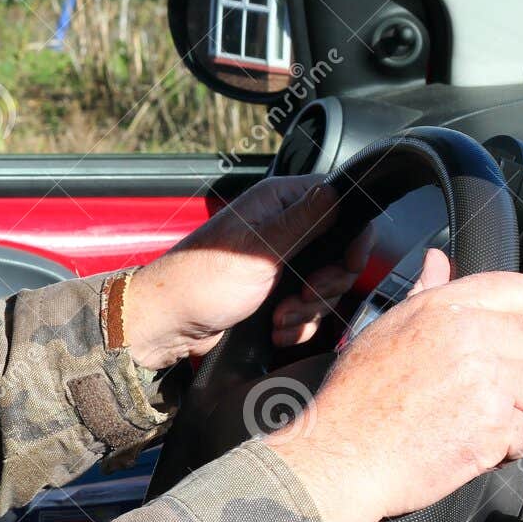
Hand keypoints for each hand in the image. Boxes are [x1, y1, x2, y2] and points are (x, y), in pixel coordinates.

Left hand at [123, 175, 367, 370]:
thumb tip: (337, 190)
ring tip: (279, 317)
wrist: (170, 325)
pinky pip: (309, 311)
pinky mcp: (275, 294)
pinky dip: (297, 326)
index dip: (352, 238)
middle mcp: (282, 228)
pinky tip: (276, 331)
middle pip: (340, 253)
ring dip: (308, 311)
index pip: (341, 206)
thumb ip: (303, 222)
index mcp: (278, 204)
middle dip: (326, 284)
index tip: (346, 263)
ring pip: (326, 287)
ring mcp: (279, 263)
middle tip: (303, 296)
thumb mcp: (258, 249)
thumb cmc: (201, 282)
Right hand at [264, 254, 522, 521]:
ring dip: (516, 411)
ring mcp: (485, 380)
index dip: (522, 320)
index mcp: (441, 307)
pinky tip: (467, 444)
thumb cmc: (355, 399)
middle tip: (484, 392)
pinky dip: (503, 448)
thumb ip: (424, 294)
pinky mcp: (493, 425)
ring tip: (473, 419)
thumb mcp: (383, 331)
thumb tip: (438, 261)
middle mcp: (468, 335)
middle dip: (521, 372)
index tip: (505, 344)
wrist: (341, 455)